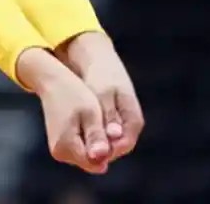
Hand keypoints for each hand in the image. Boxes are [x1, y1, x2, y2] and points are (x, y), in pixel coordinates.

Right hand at [17, 48, 110, 173]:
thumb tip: (102, 161)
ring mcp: (58, 151)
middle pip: (93, 162)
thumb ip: (96, 137)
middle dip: (104, 148)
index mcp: (66, 146)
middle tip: (103, 122)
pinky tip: (90, 124)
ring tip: (96, 121)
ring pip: (88, 157)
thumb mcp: (90, 113)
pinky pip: (82, 151)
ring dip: (97, 144)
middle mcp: (60, 153)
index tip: (110, 128)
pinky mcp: (60, 147)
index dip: (109, 150)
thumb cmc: (73, 95)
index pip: (97, 163)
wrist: (53, 84)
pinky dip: (90, 141)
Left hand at [63, 34, 143, 162]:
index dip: (106, 151)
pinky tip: (75, 133)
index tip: (87, 150)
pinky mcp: (110, 118)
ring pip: (108, 142)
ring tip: (75, 141)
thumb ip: (108, 116)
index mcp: (133, 118)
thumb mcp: (103, 94)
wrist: (98, 58)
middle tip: (77, 148)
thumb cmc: (101, 74)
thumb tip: (114, 137)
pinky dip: (90, 134)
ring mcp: (121, 121)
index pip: (124, 145)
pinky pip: (102, 134)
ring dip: (94, 143)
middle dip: (99, 150)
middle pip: (116, 147)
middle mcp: (129, 124)